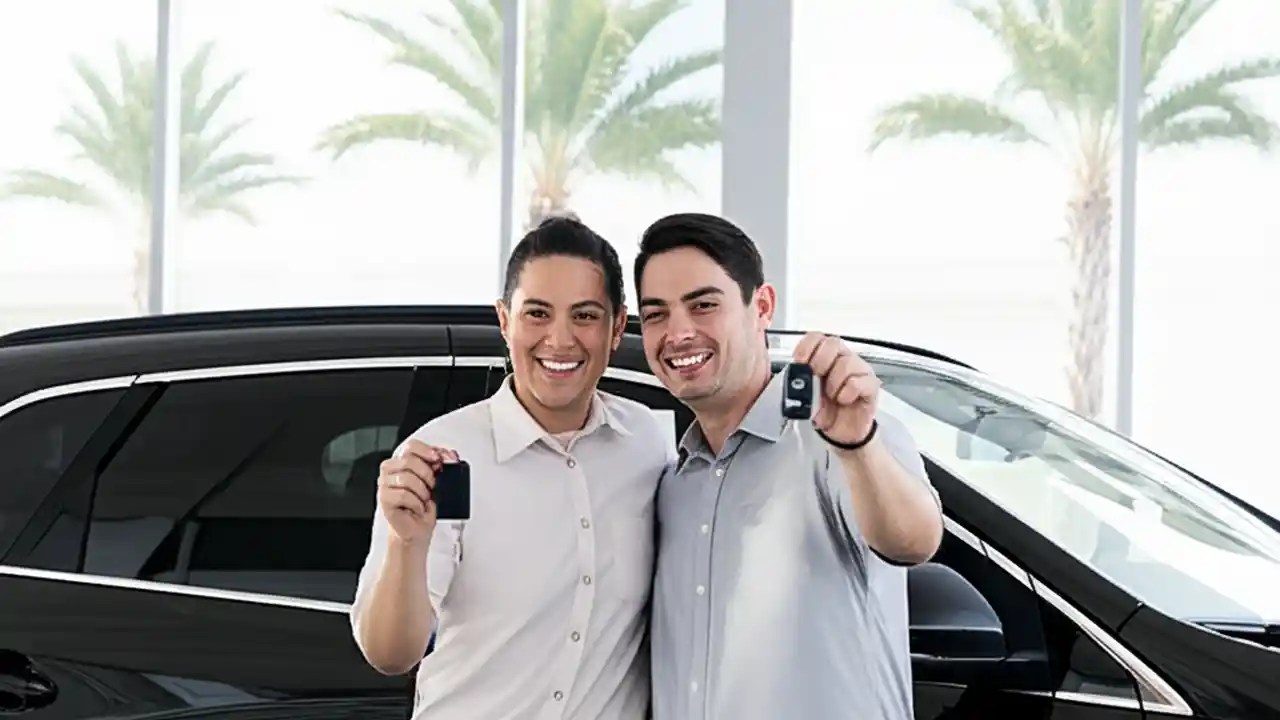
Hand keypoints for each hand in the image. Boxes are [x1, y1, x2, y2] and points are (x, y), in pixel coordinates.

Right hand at [376, 439, 458, 545]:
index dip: (426, 451)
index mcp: (402, 462)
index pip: (411, 446)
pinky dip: (416, 503)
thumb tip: (451, 455)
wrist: (418, 528)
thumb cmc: (425, 504)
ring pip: (406, 478)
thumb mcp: (438, 480)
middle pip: (408, 460)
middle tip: (432, 486)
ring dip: (422, 491)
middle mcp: (390, 471)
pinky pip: (403, 495)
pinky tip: (418, 507)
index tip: (438, 459)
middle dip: (427, 474)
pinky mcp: (384, 500)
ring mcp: (384, 485)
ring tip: (423, 499)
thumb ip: (443, 464)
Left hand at [793, 332, 880, 446]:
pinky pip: (858, 382)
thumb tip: (794, 374)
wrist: (842, 432)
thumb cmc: (826, 410)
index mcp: (826, 357)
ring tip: (832, 395)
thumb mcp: (806, 395)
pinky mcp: (871, 385)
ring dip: (833, 382)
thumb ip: (801, 381)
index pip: (817, 337)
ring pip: (846, 363)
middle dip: (819, 361)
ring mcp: (859, 370)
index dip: (806, 346)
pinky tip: (844, 400)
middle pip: (833, 343)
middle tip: (815, 378)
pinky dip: (846, 393)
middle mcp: (844, 359)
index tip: (799, 361)